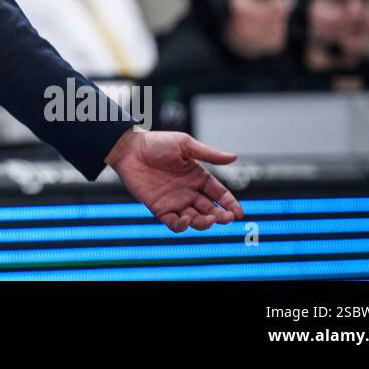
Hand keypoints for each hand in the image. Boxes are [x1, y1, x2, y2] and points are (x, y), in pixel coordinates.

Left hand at [105, 129, 243, 232]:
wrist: (128, 148)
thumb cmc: (156, 143)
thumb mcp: (185, 145)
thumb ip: (208, 154)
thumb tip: (234, 157)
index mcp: (198, 177)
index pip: (219, 194)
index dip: (230, 204)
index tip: (239, 213)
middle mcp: (189, 192)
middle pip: (211, 210)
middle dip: (221, 217)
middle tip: (225, 218)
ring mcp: (175, 201)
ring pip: (195, 220)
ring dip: (204, 223)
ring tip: (208, 218)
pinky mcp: (159, 209)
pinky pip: (174, 223)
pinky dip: (182, 226)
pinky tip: (186, 220)